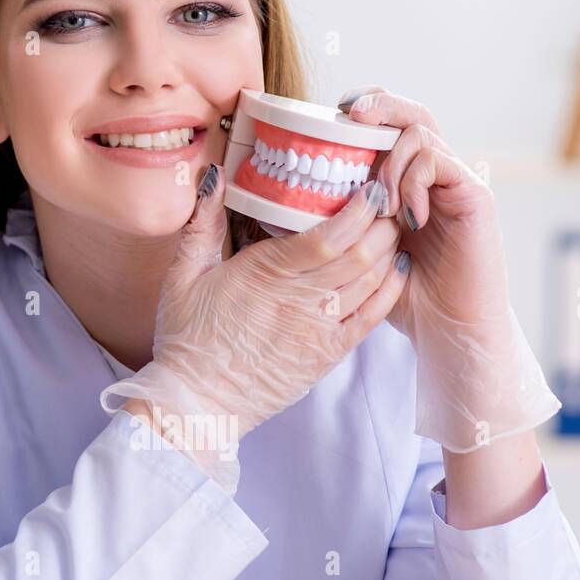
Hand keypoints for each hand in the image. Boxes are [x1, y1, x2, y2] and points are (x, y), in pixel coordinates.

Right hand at [102, 168, 407, 492]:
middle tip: (391, 199)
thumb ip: (202, 223)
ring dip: (389, 250)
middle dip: (382, 222)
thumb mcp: (182, 276)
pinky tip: (397, 267)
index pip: (328, 236)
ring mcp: (317, 330)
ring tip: (394, 226)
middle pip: (359, 254)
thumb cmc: (187, 341)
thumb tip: (213, 173)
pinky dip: (390, 288)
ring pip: (370, 281)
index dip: (358, 209)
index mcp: (264, 274)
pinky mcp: (327, 356)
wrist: (197, 406)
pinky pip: (372, 317)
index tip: (370, 186)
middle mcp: (298, 300)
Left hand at [336, 85, 559, 451]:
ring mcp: (455, 182)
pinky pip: (439, 162)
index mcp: (405, 181)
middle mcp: (432, 174)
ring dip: (390, 158)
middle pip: (409, 111)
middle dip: (378, 105)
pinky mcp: (475, 195)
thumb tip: (278, 207)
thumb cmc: (403, 298)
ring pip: (421, 131)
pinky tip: (404, 214)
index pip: (386, 125)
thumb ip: (334, 226)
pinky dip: (413, 179)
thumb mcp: (357, 256)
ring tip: (379, 202)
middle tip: (349, 116)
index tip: (330, 116)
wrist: (449, 330)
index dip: (363, 110)